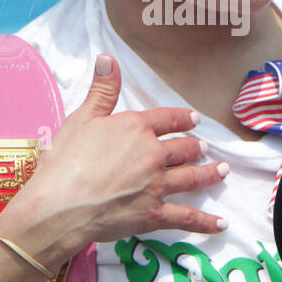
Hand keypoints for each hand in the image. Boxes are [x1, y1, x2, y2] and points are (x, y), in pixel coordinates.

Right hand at [0, 53, 228, 263]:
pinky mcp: (153, 214)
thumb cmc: (65, 162)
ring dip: (209, 174)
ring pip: (191, 178)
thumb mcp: (81, 119)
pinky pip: (186, 217)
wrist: (60, 206)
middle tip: (205, 148)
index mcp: (136, 128)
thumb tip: (107, 57)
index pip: (167, 119)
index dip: (182, 119)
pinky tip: (221, 223)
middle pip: (182, 149)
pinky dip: (205, 221)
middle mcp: (152, 155)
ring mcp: (156, 186)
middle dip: (196, 148)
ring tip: (222, 171)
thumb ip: (101, 90)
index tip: (194, 120)